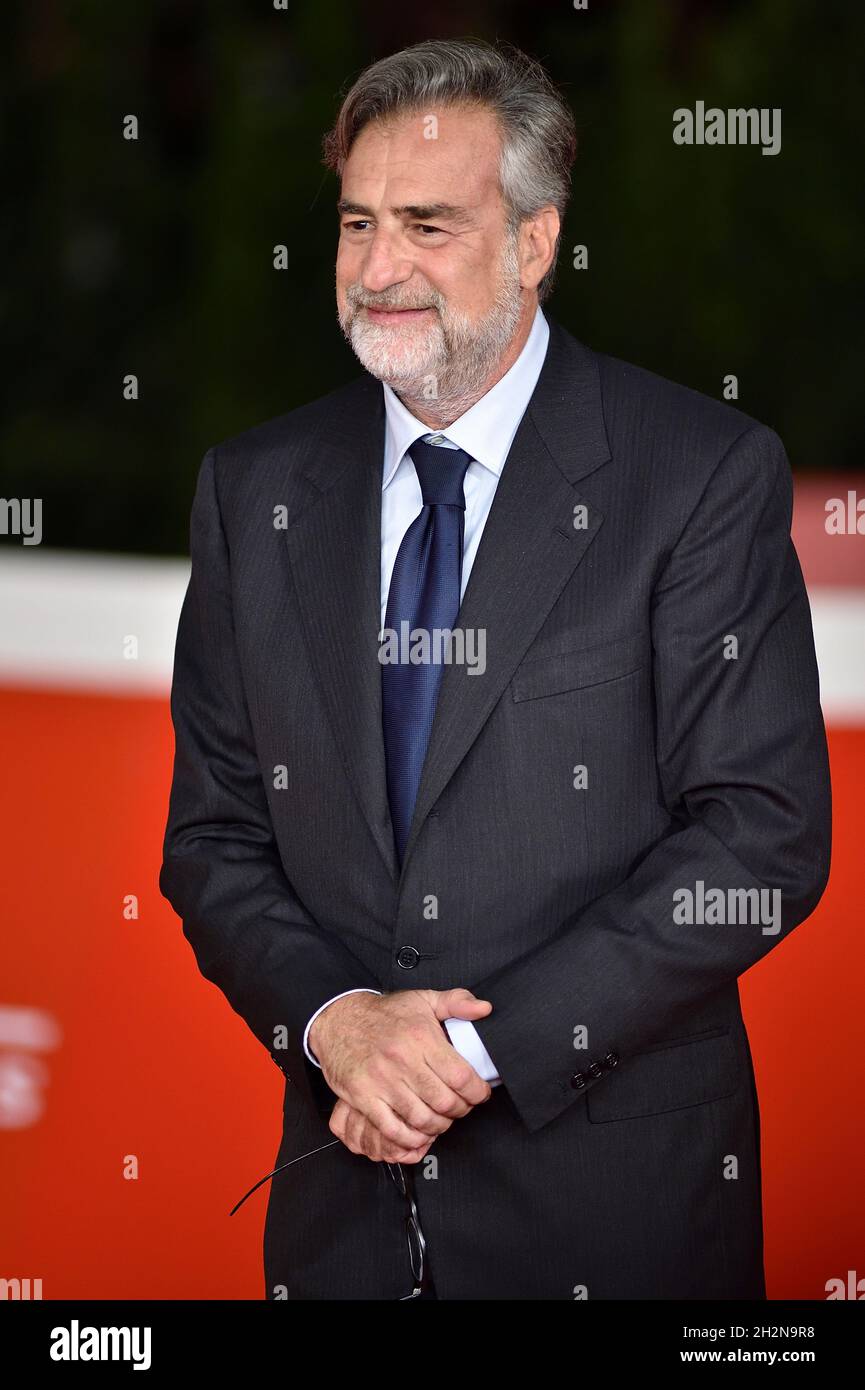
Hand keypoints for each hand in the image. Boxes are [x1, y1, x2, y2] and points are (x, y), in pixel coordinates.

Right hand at [309, 987, 492, 1154]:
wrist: (339, 1020)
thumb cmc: (384, 1014)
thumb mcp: (423, 999)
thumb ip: (457, 1001)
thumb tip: (483, 1009)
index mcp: (421, 1037)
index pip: (461, 1077)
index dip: (477, 1092)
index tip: (479, 1093)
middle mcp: (402, 1060)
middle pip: (445, 1102)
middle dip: (460, 1110)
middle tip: (461, 1107)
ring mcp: (381, 1081)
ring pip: (422, 1119)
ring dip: (439, 1126)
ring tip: (442, 1119)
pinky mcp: (363, 1097)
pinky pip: (392, 1129)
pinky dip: (410, 1138)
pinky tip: (418, 1132)